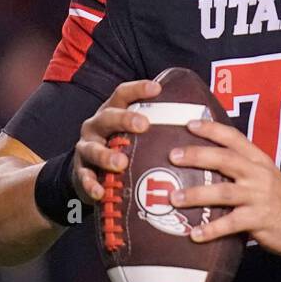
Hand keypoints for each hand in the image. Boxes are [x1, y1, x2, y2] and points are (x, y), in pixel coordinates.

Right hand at [71, 79, 157, 203]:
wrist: (88, 172)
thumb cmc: (122, 147)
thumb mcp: (135, 133)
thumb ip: (158, 126)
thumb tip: (200, 118)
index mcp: (113, 111)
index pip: (123, 94)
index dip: (138, 89)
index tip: (157, 89)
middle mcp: (97, 126)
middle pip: (109, 117)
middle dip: (125, 119)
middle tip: (143, 124)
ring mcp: (87, 147)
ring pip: (93, 148)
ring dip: (106, 155)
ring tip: (121, 163)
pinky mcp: (80, 171)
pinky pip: (84, 177)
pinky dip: (91, 185)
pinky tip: (100, 192)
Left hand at [167, 119, 280, 257]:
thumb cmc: (275, 196)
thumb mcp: (262, 173)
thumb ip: (239, 165)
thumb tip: (202, 159)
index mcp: (257, 159)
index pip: (234, 138)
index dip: (212, 130)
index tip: (189, 124)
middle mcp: (257, 174)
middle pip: (225, 160)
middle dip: (198, 156)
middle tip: (173, 156)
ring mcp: (258, 196)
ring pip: (224, 192)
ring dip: (196, 194)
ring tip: (174, 197)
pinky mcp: (258, 219)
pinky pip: (231, 223)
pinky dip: (211, 229)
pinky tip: (194, 234)